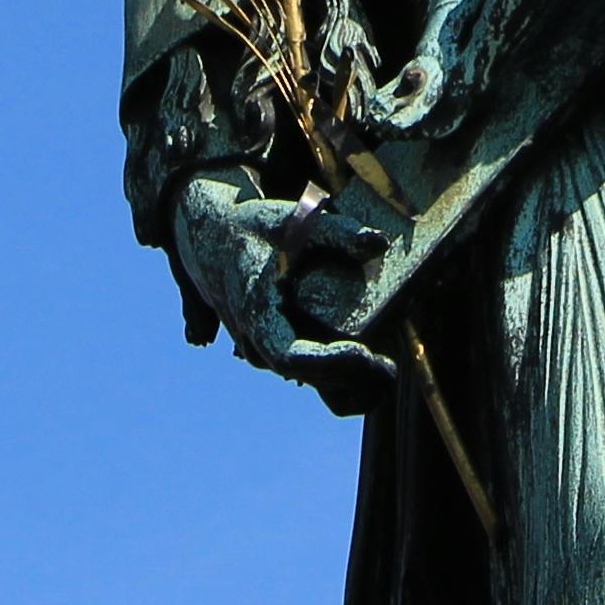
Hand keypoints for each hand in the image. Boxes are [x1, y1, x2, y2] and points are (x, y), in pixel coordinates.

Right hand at [169, 170, 398, 410]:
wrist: (212, 240)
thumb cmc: (252, 228)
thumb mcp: (290, 220)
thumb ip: (335, 231)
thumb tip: (378, 243)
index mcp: (256, 312)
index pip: (290, 357)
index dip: (330, 363)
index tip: (367, 354)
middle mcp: (259, 342)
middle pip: (313, 378)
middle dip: (357, 377)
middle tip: (391, 364)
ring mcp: (270, 350)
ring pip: (317, 384)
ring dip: (357, 381)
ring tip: (391, 365)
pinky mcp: (284, 349)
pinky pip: (318, 376)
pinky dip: (350, 375)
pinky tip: (379, 362)